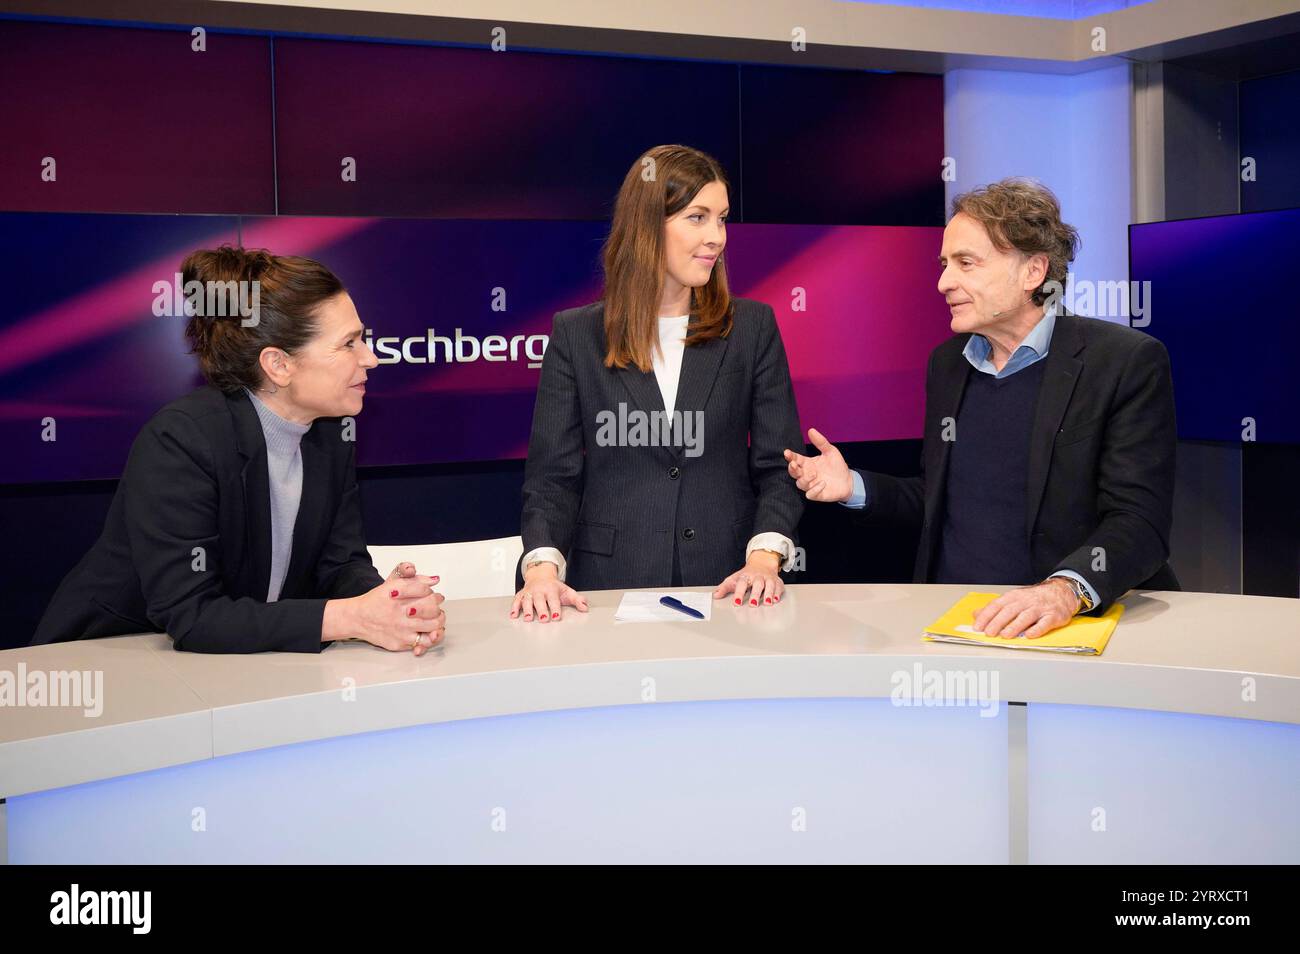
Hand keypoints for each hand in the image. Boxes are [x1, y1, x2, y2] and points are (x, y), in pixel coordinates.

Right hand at [325, 573, 445, 655]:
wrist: (358, 618)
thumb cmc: (377, 600)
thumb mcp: (393, 581)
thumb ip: (414, 578)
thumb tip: (434, 580)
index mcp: (399, 592)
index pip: (427, 591)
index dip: (432, 593)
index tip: (430, 595)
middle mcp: (401, 611)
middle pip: (433, 608)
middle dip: (436, 607)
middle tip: (433, 608)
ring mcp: (402, 629)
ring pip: (433, 626)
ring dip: (437, 622)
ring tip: (432, 620)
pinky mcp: (400, 643)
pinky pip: (423, 644)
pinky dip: (429, 639)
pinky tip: (428, 634)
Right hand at [510, 562, 588, 621]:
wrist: (541, 575)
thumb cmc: (554, 587)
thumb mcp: (567, 591)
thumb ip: (577, 599)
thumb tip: (585, 607)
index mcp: (551, 589)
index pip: (553, 600)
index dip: (555, 608)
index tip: (556, 617)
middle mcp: (539, 591)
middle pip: (539, 600)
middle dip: (541, 610)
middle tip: (544, 619)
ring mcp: (529, 593)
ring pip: (527, 601)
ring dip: (526, 610)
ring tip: (528, 619)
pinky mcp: (521, 595)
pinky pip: (516, 600)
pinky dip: (514, 607)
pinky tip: (513, 615)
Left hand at [714, 550, 783, 606]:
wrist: (761, 563)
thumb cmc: (746, 575)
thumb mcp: (734, 579)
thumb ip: (724, 588)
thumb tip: (715, 595)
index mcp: (745, 576)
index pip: (741, 584)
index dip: (739, 593)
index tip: (736, 602)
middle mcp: (757, 576)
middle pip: (757, 584)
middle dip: (755, 594)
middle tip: (753, 604)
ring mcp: (768, 578)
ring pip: (770, 584)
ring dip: (769, 594)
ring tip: (767, 603)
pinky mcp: (777, 581)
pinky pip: (779, 586)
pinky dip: (778, 593)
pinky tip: (776, 600)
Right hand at [784, 428, 853, 502]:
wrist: (848, 480)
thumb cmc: (837, 466)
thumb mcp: (830, 451)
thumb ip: (820, 442)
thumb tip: (811, 430)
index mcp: (807, 463)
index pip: (795, 459)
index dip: (790, 456)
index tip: (787, 452)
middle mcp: (807, 474)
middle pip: (793, 473)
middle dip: (792, 469)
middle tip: (794, 464)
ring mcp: (811, 485)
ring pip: (800, 484)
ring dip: (805, 479)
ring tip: (814, 473)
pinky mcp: (817, 494)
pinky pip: (810, 494)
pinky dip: (814, 490)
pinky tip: (823, 483)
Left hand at [972, 579, 1078, 638]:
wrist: (1060, 592)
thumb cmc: (1033, 599)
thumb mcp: (1012, 599)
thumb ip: (994, 608)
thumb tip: (976, 614)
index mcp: (1013, 597)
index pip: (997, 605)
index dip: (986, 616)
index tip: (977, 627)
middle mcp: (1025, 601)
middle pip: (1009, 611)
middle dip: (997, 622)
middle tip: (989, 633)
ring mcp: (1040, 608)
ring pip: (1025, 617)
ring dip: (1015, 626)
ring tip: (1005, 635)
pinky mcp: (1053, 616)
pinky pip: (1045, 623)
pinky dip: (1037, 629)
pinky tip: (1029, 635)